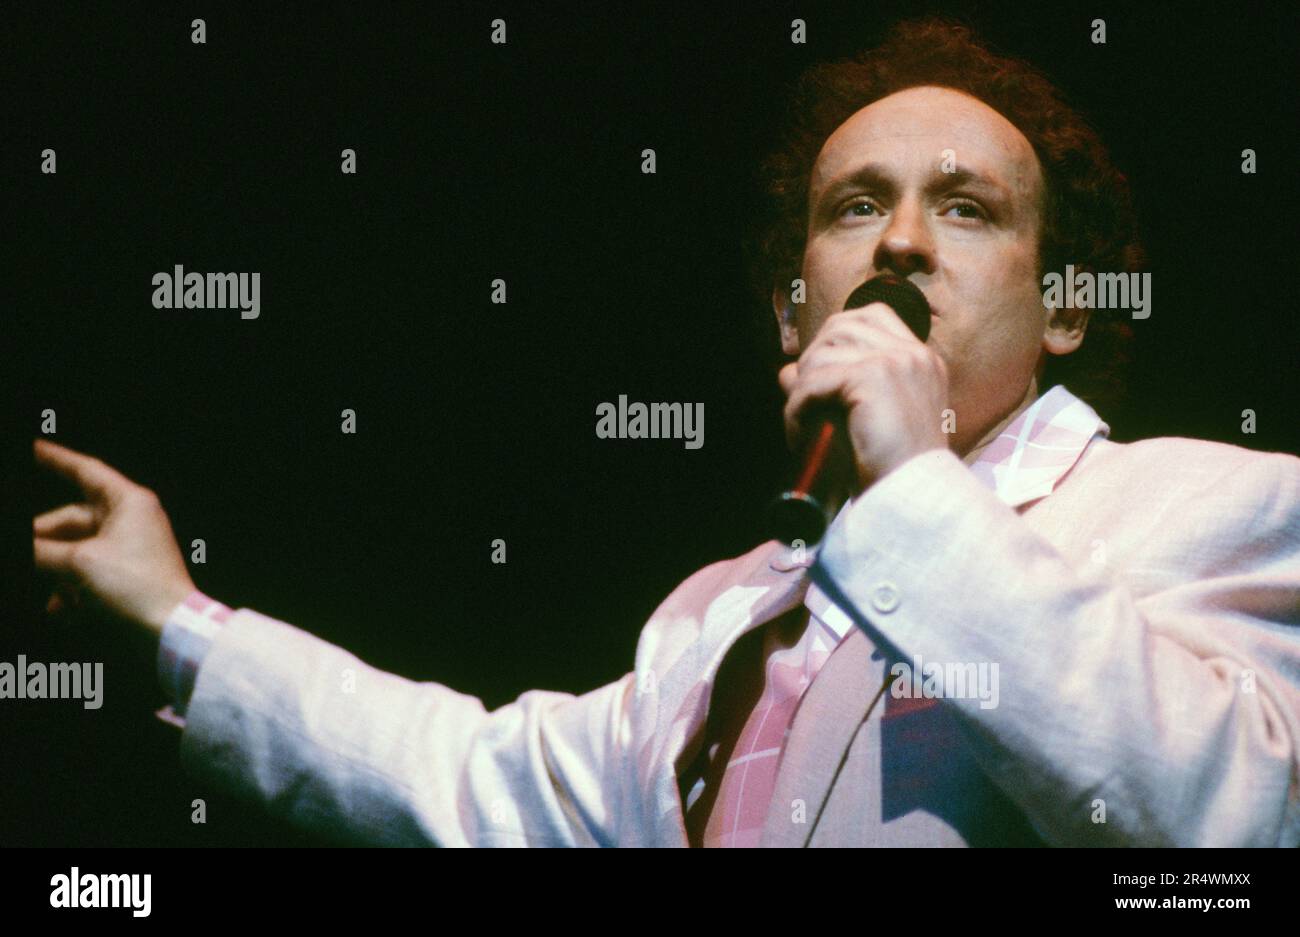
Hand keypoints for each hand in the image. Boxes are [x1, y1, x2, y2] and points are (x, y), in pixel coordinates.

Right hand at [33, 439, 195, 637]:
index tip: (33, 447)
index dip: (55, 458)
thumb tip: (27, 546)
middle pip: (72, 519)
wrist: (172, 629)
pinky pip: (90, 574)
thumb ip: (42, 551)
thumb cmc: (135, 586)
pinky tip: (61, 612)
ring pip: (77, 551)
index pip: (85, 470)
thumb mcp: (79, 564)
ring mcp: (130, 548)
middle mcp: (131, 519)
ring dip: (57, 574)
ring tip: (50, 596)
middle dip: (43, 541)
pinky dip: (72, 591)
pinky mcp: (128, 575)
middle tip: (27, 554)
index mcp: (128, 502)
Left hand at [778, 302, 950, 491]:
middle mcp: (913, 354)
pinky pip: (814, 381)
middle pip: (841, 326)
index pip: (872, 315)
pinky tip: (800, 433)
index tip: (822, 374)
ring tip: (804, 419)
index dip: (835, 337)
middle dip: (813, 359)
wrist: (913, 495)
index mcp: (921, 360)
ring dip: (803, 385)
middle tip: (807, 400)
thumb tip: (786, 370)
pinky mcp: (872, 376)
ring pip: (823, 352)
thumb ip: (832, 386)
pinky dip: (797, 408)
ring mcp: (895, 361)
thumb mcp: (863, 417)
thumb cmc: (891, 466)